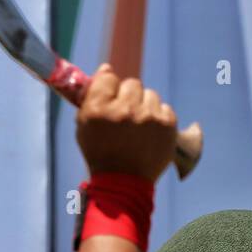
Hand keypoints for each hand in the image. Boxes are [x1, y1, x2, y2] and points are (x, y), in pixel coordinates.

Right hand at [75, 63, 177, 181]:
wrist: (124, 183)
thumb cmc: (101, 152)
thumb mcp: (84, 125)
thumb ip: (92, 95)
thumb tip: (107, 69)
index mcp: (100, 109)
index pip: (109, 78)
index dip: (110, 89)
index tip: (111, 101)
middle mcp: (125, 110)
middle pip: (132, 84)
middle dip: (129, 97)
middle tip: (126, 117)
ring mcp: (149, 117)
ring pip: (150, 95)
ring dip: (145, 107)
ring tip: (138, 128)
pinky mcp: (167, 125)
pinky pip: (164, 108)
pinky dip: (158, 118)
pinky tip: (150, 134)